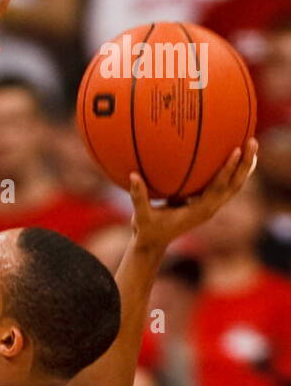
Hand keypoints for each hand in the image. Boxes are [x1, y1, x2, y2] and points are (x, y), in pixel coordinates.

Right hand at [129, 138, 257, 252]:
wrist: (153, 245)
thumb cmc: (147, 231)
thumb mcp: (141, 216)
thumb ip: (138, 197)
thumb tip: (133, 176)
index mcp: (198, 212)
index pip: (217, 188)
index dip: (227, 170)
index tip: (235, 151)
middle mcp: (209, 209)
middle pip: (235, 185)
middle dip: (245, 164)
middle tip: (252, 140)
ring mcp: (211, 206)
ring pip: (235, 186)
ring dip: (245, 166)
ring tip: (252, 143)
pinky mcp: (208, 203)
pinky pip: (226, 185)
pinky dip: (233, 170)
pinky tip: (236, 153)